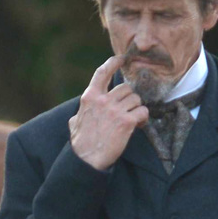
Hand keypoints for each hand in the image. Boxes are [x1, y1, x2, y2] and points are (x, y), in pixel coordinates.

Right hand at [68, 55, 149, 170]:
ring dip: (136, 109)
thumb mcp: (74, 123)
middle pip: (126, 88)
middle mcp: (103, 100)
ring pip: (136, 100)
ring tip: (131, 120)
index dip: (114, 62)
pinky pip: (142, 112)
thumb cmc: (80, 143)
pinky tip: (137, 126)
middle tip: (127, 110)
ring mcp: (115, 110)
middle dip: (129, 98)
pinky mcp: (126, 122)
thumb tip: (80, 113)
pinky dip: (142, 119)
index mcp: (89, 97)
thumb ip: (81, 112)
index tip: (122, 58)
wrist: (86, 160)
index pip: (102, 72)